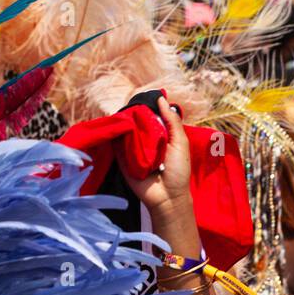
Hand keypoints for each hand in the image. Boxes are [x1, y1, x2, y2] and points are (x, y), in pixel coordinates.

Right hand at [123, 95, 193, 214]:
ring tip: (121, 115)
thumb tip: (161, 99)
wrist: (167, 197)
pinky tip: (113, 127)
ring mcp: (132, 150)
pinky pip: (116, 145)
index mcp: (159, 135)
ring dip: (123, 124)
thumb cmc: (178, 171)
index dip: (145, 107)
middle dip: (133, 114)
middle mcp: (145, 140)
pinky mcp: (122, 159)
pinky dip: (114, 137)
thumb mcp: (180, 142)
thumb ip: (172, 121)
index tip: (140, 97)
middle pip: (135, 122)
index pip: (149, 116)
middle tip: (128, 105)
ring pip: (125, 131)